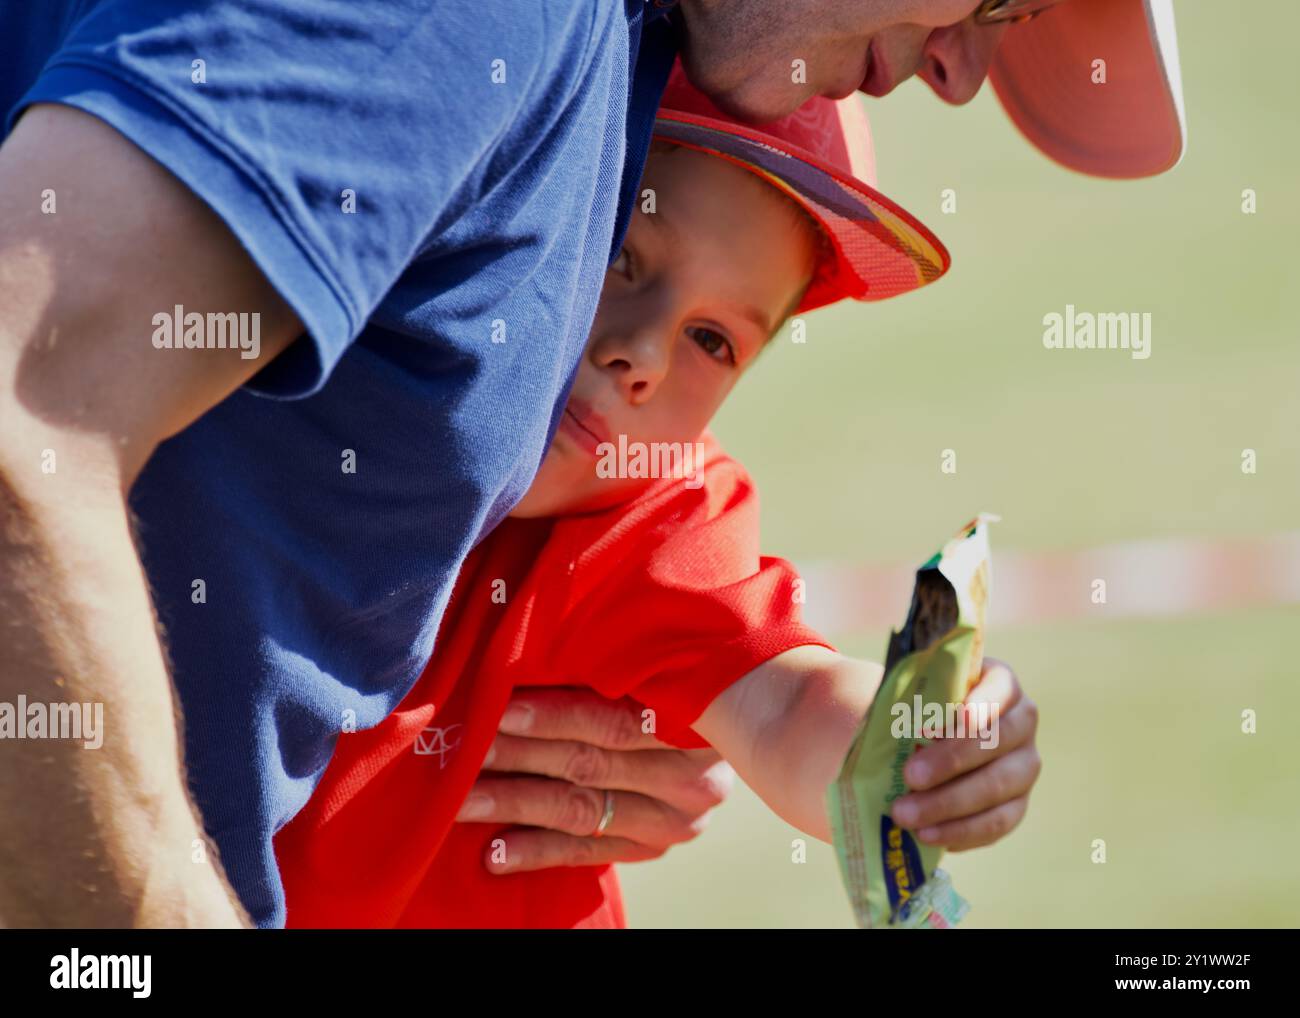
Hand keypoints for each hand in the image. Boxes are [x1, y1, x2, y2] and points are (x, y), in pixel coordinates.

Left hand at [455, 688, 734, 873]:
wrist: (723, 730)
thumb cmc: (664, 681)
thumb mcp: (653, 666)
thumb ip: (604, 660)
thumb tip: (526, 638)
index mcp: (692, 721)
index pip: (614, 721)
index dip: (553, 716)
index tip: (498, 709)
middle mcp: (692, 779)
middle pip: (589, 764)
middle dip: (517, 757)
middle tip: (463, 752)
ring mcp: (674, 820)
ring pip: (580, 810)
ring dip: (514, 805)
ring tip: (461, 801)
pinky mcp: (652, 847)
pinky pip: (586, 852)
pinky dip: (536, 851)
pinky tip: (493, 852)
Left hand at [888, 658, 1040, 850]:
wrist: (926, 742)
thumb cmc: (916, 709)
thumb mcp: (912, 694)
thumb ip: (909, 700)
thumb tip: (892, 722)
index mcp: (1000, 684)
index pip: (1000, 687)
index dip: (981, 702)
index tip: (955, 715)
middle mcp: (1021, 723)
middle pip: (997, 741)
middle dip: (952, 760)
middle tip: (910, 776)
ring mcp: (1024, 766)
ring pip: (998, 787)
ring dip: (950, 804)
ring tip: (906, 815)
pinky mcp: (1017, 804)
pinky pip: (998, 823)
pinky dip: (962, 831)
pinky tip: (928, 835)